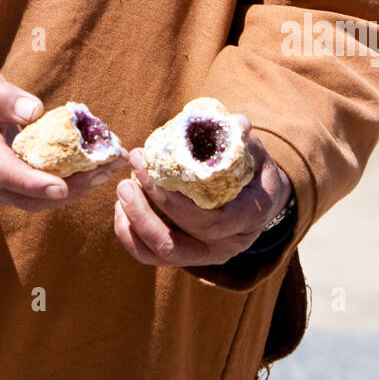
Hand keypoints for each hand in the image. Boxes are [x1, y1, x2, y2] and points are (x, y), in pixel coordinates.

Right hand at [0, 68, 128, 212]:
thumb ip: (3, 97)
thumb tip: (35, 110)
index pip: (4, 173)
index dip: (33, 183)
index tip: (61, 186)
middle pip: (28, 196)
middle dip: (69, 189)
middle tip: (104, 170)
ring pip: (39, 201)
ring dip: (76, 189)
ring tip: (108, 168)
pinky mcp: (12, 188)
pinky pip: (41, 195)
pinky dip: (69, 186)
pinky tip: (94, 169)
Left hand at [114, 117, 292, 267]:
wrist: (257, 197)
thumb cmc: (251, 168)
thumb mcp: (253, 151)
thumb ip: (240, 136)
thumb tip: (236, 123)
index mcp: (247, 218)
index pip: (210, 222)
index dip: (177, 204)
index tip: (154, 173)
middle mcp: (225, 246)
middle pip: (176, 245)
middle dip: (145, 213)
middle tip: (128, 179)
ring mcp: (204, 255)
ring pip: (160, 254)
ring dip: (134, 223)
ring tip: (122, 188)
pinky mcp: (184, 256)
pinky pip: (150, 255)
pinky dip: (129, 233)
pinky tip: (121, 206)